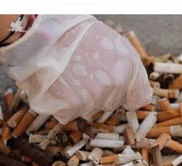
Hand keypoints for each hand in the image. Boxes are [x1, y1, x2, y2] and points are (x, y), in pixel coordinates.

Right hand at [0, 15, 151, 122]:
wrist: (42, 34)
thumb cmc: (73, 34)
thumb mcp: (109, 42)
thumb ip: (123, 67)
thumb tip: (130, 92)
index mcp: (129, 65)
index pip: (139, 98)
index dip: (126, 96)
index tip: (115, 91)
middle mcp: (115, 84)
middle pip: (110, 105)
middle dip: (97, 95)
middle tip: (79, 74)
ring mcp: (94, 98)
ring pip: (88, 111)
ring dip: (77, 100)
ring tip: (65, 77)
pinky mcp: (72, 107)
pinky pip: (67, 115)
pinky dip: (59, 106)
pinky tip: (55, 86)